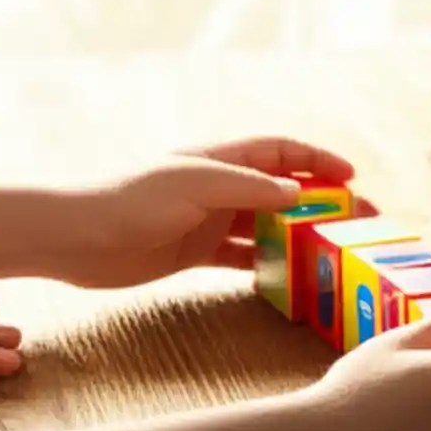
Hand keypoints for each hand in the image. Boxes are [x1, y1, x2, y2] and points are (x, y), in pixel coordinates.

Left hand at [51, 137, 355, 287]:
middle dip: (318, 203)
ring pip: (265, 226)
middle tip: (355, 225)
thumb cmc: (129, 199)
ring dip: (298, 236)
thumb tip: (299, 193)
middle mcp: (217, 186)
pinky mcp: (193, 252)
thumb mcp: (195, 184)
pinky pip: (241, 257)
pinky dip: (266, 264)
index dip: (316, 160)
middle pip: (280, 190)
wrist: (75, 236)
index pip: (280, 151)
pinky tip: (289, 278)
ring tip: (331, 253)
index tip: (351, 178)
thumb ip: (249, 188)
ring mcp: (207, 220)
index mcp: (219, 158)